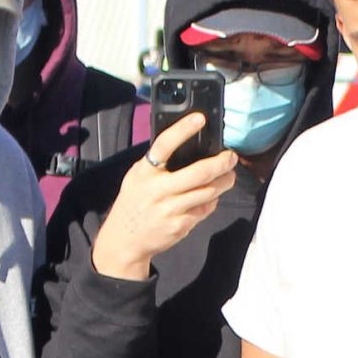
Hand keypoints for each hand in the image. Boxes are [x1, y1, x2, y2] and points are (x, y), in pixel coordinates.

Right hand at [90, 114, 237, 279]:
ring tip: (229, 176)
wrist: (125, 239)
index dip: (182, 130)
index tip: (200, 119)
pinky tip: (210, 197)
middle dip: (222, 163)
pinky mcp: (180, 225)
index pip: (164, 145)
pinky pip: (204, 209)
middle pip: (199, 173)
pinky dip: (211, 201)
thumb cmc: (134, 203)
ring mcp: (170, 209)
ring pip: (208, 192)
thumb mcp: (137, 178)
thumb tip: (187, 146)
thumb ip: (157, 164)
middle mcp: (158, 189)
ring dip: (223, 183)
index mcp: (144, 172)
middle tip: (232, 157)